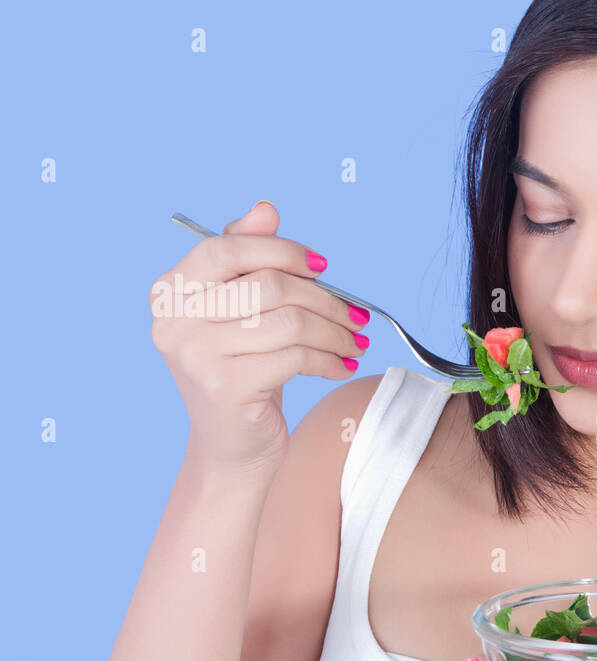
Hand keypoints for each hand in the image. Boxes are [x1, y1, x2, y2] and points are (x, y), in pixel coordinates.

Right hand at [148, 200, 369, 474]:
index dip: (281, 250)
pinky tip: (342, 366)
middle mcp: (173, 321)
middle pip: (268, 285)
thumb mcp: (242, 311)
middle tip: (356, 316)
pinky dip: (329, 360)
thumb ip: (247, 257)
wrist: (232, 444)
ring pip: (289, 321)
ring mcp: (196, 354)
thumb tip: (266, 209)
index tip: (323, 267)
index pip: (227, 248)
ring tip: (355, 343)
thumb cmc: (242, 369)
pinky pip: (295, 357)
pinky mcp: (225, 386)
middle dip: (325, 299)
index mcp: (170, 291)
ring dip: (335, 332)